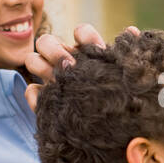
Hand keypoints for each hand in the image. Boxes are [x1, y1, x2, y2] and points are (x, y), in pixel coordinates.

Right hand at [24, 23, 139, 109]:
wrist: (117, 132)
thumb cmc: (122, 99)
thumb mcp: (128, 77)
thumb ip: (128, 55)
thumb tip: (132, 31)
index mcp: (89, 53)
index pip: (81, 32)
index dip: (85, 36)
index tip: (96, 48)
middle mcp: (67, 62)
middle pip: (46, 41)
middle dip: (55, 50)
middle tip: (69, 65)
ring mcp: (53, 80)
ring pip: (33, 61)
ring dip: (41, 66)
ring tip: (57, 80)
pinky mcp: (46, 101)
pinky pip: (31, 92)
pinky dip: (36, 95)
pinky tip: (50, 101)